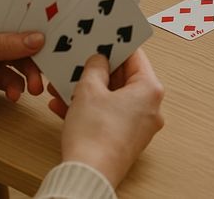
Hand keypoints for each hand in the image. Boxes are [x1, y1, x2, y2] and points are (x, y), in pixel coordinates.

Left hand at [0, 0, 44, 112]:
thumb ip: (2, 45)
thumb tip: (38, 38)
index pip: (20, 14)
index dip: (41, 25)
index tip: (61, 38)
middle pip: (22, 40)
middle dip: (35, 58)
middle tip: (45, 75)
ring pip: (16, 61)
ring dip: (25, 75)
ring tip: (31, 90)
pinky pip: (4, 76)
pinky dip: (11, 85)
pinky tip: (13, 94)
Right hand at [50, 50, 163, 187]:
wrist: (87, 176)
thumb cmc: (94, 136)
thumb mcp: (88, 90)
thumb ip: (94, 68)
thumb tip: (99, 61)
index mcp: (150, 90)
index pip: (135, 57)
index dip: (116, 45)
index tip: (104, 37)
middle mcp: (150, 108)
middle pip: (123, 78)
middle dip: (96, 71)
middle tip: (80, 60)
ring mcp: (138, 126)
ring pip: (111, 99)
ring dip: (87, 90)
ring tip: (65, 83)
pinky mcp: (124, 140)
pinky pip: (107, 116)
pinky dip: (88, 109)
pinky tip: (63, 105)